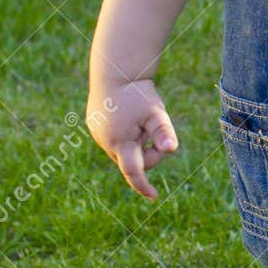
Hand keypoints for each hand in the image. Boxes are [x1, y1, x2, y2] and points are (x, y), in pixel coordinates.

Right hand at [85, 79, 178, 200]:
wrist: (114, 71)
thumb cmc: (137, 93)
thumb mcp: (156, 111)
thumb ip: (163, 131)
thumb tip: (172, 149)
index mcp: (120, 143)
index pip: (133, 172)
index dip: (143, 186)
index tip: (154, 196)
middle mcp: (105, 143)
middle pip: (134, 160)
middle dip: (147, 151)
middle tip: (152, 129)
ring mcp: (98, 136)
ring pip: (125, 150)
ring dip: (136, 141)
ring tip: (137, 119)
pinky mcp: (95, 127)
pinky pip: (116, 139)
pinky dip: (126, 134)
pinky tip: (127, 115)